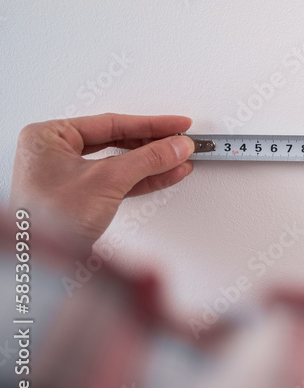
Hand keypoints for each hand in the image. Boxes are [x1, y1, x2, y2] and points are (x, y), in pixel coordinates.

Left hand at [10, 113, 195, 247]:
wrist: (38, 264)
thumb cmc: (46, 220)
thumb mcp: (106, 180)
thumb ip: (147, 159)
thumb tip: (175, 146)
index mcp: (49, 137)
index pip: (110, 123)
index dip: (150, 124)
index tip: (177, 125)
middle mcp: (54, 153)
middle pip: (116, 141)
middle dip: (153, 145)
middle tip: (180, 143)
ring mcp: (67, 177)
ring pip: (120, 163)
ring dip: (153, 163)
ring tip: (180, 159)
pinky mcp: (80, 198)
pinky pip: (118, 182)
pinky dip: (143, 179)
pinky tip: (166, 174)